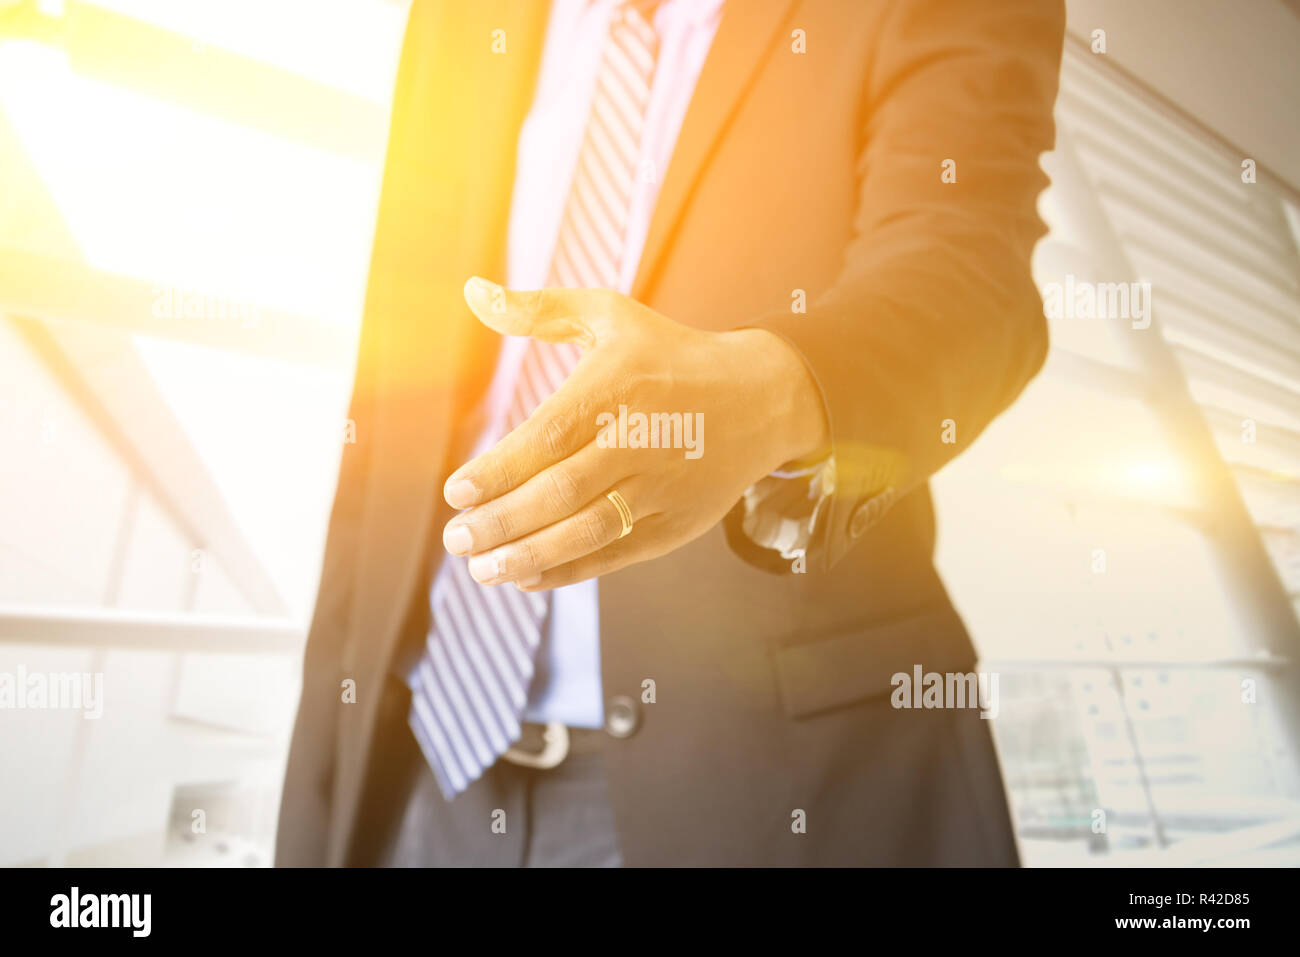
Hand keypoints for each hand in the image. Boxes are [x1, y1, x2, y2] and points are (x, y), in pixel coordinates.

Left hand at [441, 278, 829, 589]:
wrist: (761, 398)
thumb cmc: (670, 355)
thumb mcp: (612, 316)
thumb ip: (541, 310)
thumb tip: (474, 291)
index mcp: (619, 387)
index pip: (548, 436)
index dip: (499, 470)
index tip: (455, 493)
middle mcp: (641, 440)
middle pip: (561, 491)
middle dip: (502, 521)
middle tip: (456, 539)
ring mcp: (663, 487)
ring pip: (588, 530)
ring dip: (529, 555)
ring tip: (481, 569)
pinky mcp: (678, 524)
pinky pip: (617, 554)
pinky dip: (570, 570)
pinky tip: (527, 576)